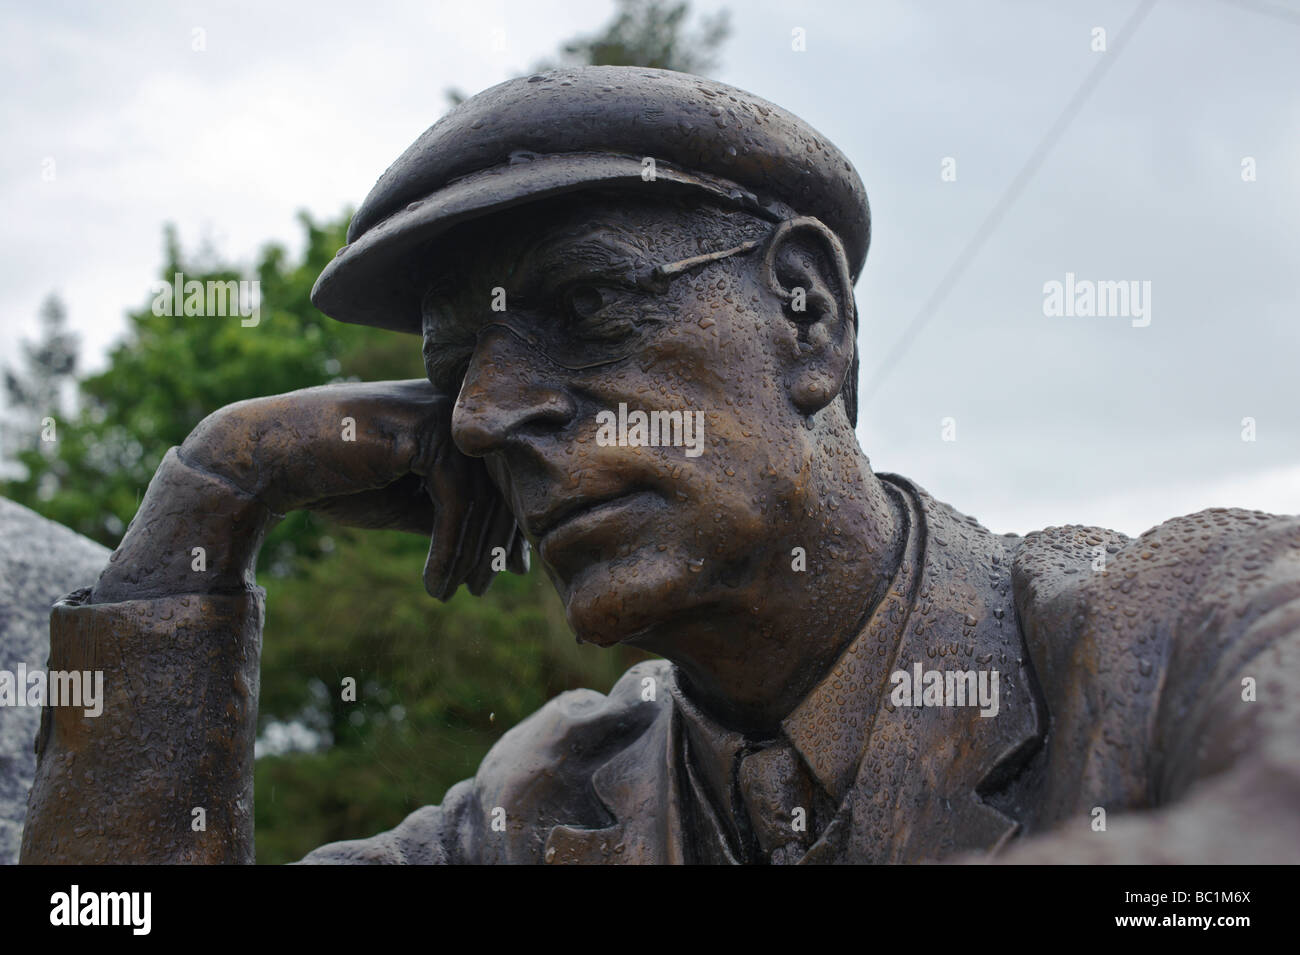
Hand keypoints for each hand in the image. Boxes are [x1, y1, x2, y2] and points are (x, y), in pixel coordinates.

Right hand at [92, 380, 525, 602]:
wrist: (270, 464)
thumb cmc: (335, 482)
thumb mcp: (407, 503)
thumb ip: (451, 513)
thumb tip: (503, 548)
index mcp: (450, 417)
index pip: (499, 472)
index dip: (506, 522)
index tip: (506, 568)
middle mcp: (451, 407)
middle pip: (498, 482)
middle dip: (492, 543)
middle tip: (484, 587)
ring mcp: (439, 414)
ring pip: (480, 496)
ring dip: (466, 555)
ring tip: (453, 593)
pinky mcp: (422, 433)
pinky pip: (455, 502)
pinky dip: (448, 549)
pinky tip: (434, 583)